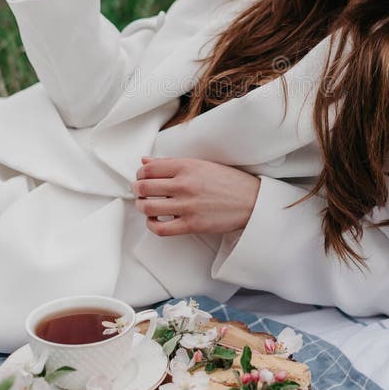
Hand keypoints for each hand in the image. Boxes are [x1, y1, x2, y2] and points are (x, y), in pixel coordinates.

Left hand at [132, 157, 260, 237]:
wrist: (251, 200)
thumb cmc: (227, 181)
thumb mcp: (200, 164)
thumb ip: (170, 163)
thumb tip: (145, 161)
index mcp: (186, 166)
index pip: (148, 169)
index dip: (139, 174)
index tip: (142, 178)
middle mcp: (184, 184)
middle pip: (144, 187)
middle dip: (136, 190)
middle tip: (140, 192)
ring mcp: (187, 205)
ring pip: (148, 207)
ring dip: (141, 206)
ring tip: (146, 205)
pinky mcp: (192, 224)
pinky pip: (161, 228)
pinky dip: (152, 225)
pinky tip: (155, 221)